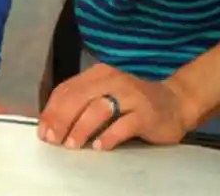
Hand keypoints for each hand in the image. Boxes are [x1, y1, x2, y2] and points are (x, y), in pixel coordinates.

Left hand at [38, 63, 191, 150]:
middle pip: (79, 98)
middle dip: (62, 120)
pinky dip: (109, 136)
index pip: (67, 89)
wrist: (176, 102)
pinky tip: (100, 147)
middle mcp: (114, 80)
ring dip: (82, 128)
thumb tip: (52, 124)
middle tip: (53, 140)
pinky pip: (124, 124)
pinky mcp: (147, 113)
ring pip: (99, 109)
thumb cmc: (134, 102)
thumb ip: (82, 104)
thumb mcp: (106, 96)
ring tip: (72, 145)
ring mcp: (131, 95)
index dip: (52, 110)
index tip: (43, 131)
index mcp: (99, 74)